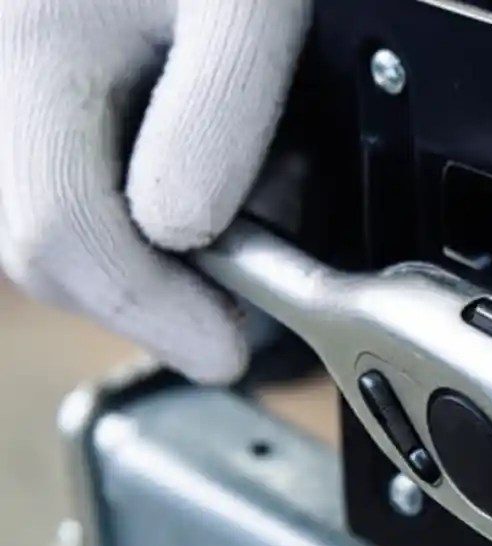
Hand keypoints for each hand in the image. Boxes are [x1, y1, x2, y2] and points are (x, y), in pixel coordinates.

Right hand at [0, 0, 310, 382]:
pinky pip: (56, 153)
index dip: (152, 310)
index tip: (228, 345)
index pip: (60, 234)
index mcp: (35, 41)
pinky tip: (191, 163)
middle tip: (228, 299)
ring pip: (40, 199)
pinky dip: (124, 184)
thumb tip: (185, 233)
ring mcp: (9, 58)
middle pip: (34, 233)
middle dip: (143, 286)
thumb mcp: (247, 3)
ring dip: (136, 238)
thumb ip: (215, 116)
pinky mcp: (38, 57)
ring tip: (227, 218)